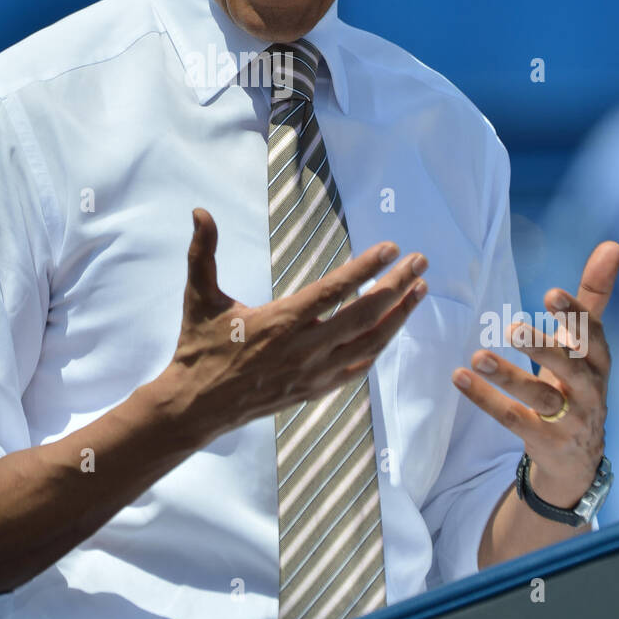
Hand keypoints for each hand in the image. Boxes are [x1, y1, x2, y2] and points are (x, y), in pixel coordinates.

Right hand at [159, 207, 428, 444]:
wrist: (198, 407)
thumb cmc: (200, 347)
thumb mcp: (199, 297)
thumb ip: (203, 252)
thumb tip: (199, 211)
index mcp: (279, 322)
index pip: (333, 291)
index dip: (365, 268)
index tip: (391, 249)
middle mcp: (303, 349)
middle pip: (364, 315)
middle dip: (397, 286)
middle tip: (420, 261)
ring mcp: (314, 373)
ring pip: (370, 343)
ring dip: (399, 315)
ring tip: (420, 290)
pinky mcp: (316, 390)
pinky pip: (359, 367)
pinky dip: (380, 346)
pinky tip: (394, 328)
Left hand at [452, 241, 618, 509]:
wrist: (578, 457)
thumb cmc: (579, 383)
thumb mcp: (587, 343)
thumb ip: (594, 296)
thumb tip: (612, 245)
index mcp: (598, 361)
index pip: (591, 336)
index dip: (574, 316)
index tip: (551, 293)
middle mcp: (589, 390)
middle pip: (570, 368)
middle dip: (543, 348)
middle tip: (512, 328)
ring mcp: (568, 419)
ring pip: (540, 396)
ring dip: (509, 377)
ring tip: (478, 356)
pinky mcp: (544, 441)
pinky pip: (514, 419)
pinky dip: (486, 400)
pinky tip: (460, 378)